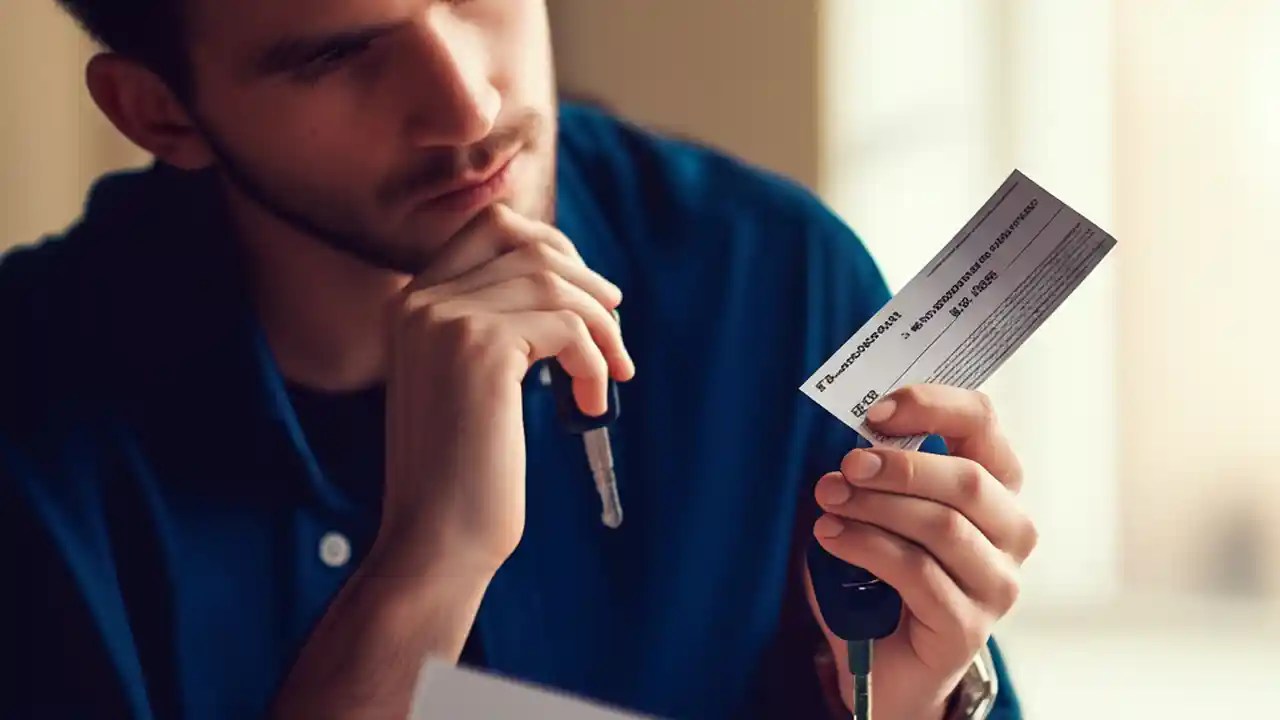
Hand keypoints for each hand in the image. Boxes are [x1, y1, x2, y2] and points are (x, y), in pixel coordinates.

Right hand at [370, 204, 634, 579]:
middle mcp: (421, 301)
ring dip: (600, 329)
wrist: (435, 539)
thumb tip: (575, 284)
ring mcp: (446, 320)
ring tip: (610, 377)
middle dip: (585, 282)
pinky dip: (594, 362)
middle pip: (528, 243)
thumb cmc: (463, 473)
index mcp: (412, 304)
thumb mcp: (471, 382)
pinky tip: (590, 405)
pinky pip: (567, 327)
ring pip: (555, 282)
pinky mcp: (480, 349)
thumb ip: (498, 327)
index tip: (588, 297)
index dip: (553, 248)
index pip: (493, 227)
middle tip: (612, 333)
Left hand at [805, 384, 1036, 718]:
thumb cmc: (882, 574)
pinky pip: (919, 574)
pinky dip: (867, 548)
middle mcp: (1011, 533)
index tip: (877, 413)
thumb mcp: (880, 509)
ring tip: (829, 501)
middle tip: (846, 466)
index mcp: (995, 488)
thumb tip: (855, 438)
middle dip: (900, 467)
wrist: (880, 661)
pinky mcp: (968, 628)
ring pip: (944, 527)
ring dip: (877, 507)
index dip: (933, 408)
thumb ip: (879, 471)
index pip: (983, 425)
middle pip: (969, 481)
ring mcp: (997, 584)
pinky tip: (830, 537)